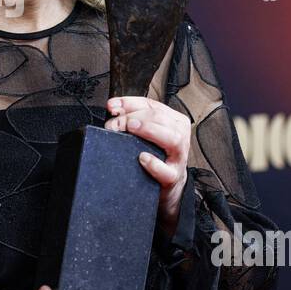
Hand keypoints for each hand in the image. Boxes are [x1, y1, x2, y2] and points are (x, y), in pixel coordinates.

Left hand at [105, 96, 192, 238]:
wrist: (168, 186)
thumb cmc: (156, 155)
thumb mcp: (146, 134)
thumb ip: (132, 118)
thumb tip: (113, 107)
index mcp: (174, 121)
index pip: (152, 105)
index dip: (130, 103)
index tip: (111, 106)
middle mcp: (179, 136)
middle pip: (160, 118)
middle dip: (135, 116)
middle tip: (116, 123)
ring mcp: (178, 158)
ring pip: (172, 138)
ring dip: (149, 130)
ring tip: (131, 129)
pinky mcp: (173, 178)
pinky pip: (166, 171)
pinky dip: (154, 164)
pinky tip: (142, 158)